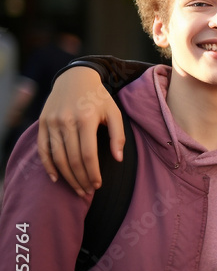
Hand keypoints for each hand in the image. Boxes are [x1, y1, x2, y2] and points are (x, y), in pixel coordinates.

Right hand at [36, 67, 122, 195]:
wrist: (75, 78)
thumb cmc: (98, 98)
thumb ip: (117, 136)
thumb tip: (118, 159)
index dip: (93, 173)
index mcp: (86, 120)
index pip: (88, 155)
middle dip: (80, 179)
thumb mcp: (114, 113)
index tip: (98, 185)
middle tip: (88, 191)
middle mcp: (66, 122)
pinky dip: (48, 165)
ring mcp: (52, 123)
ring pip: (57, 158)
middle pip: (72, 160)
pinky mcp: (43, 124)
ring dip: (67, 177)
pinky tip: (56, 178)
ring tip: (77, 188)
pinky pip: (43, 149)